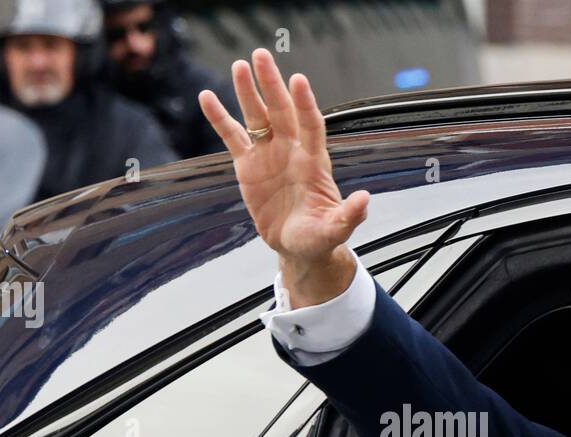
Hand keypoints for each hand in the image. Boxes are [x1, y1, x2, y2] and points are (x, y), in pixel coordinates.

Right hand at [198, 49, 367, 307]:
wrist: (298, 246)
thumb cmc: (320, 236)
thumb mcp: (335, 231)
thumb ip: (349, 215)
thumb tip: (364, 200)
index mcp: (314, 162)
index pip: (311, 125)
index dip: (305, 104)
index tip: (298, 81)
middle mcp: (291, 150)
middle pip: (281, 111)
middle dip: (272, 84)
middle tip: (261, 56)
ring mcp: (269, 154)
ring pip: (257, 117)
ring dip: (248, 92)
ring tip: (239, 66)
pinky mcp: (248, 165)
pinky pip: (232, 136)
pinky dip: (220, 118)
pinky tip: (206, 96)